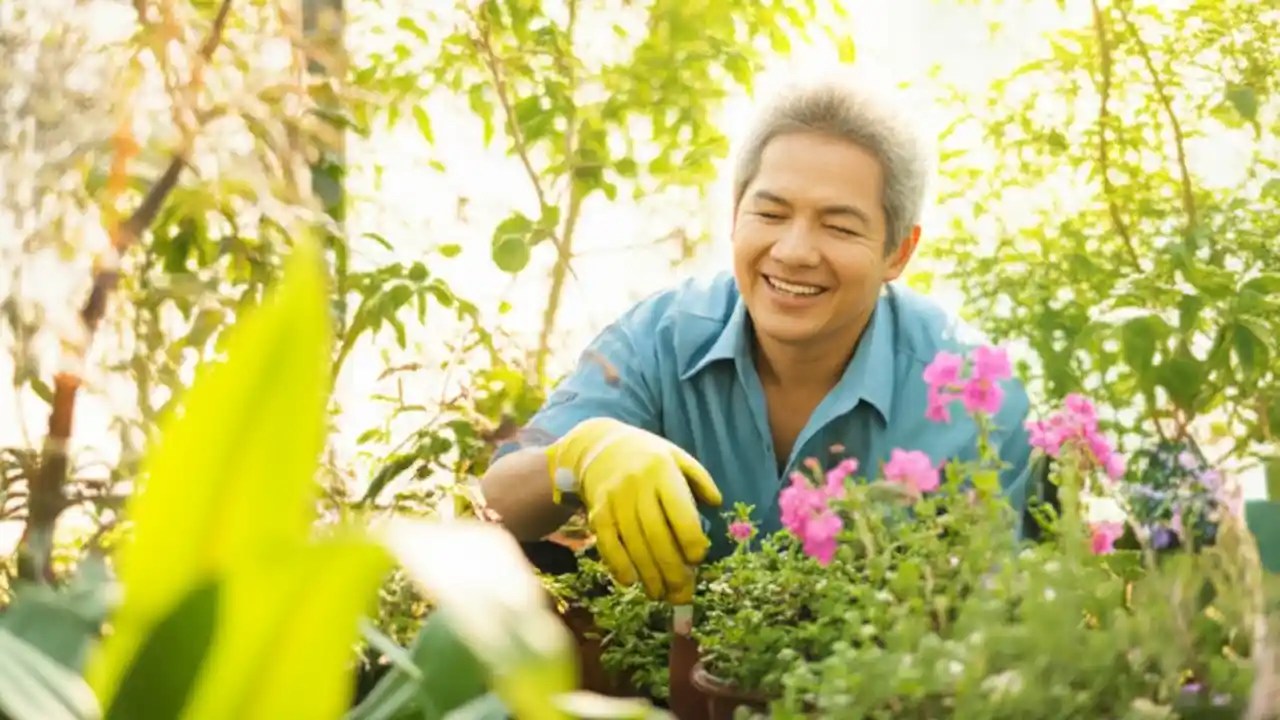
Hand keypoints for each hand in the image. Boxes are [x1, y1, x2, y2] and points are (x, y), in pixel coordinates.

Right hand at [546, 417, 721, 602]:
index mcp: (663, 472)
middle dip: (671, 570)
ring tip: (660, 594)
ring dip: (648, 575)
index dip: (690, 540)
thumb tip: (717, 505)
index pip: (680, 512)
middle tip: (682, 594)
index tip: (698, 559)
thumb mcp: (677, 457)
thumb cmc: (647, 456)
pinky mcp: (597, 513)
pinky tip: (631, 581)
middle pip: (656, 536)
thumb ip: (700, 479)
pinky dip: (618, 566)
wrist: (599, 446)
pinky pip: (607, 544)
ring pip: (633, 545)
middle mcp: (637, 486)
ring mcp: (614, 500)